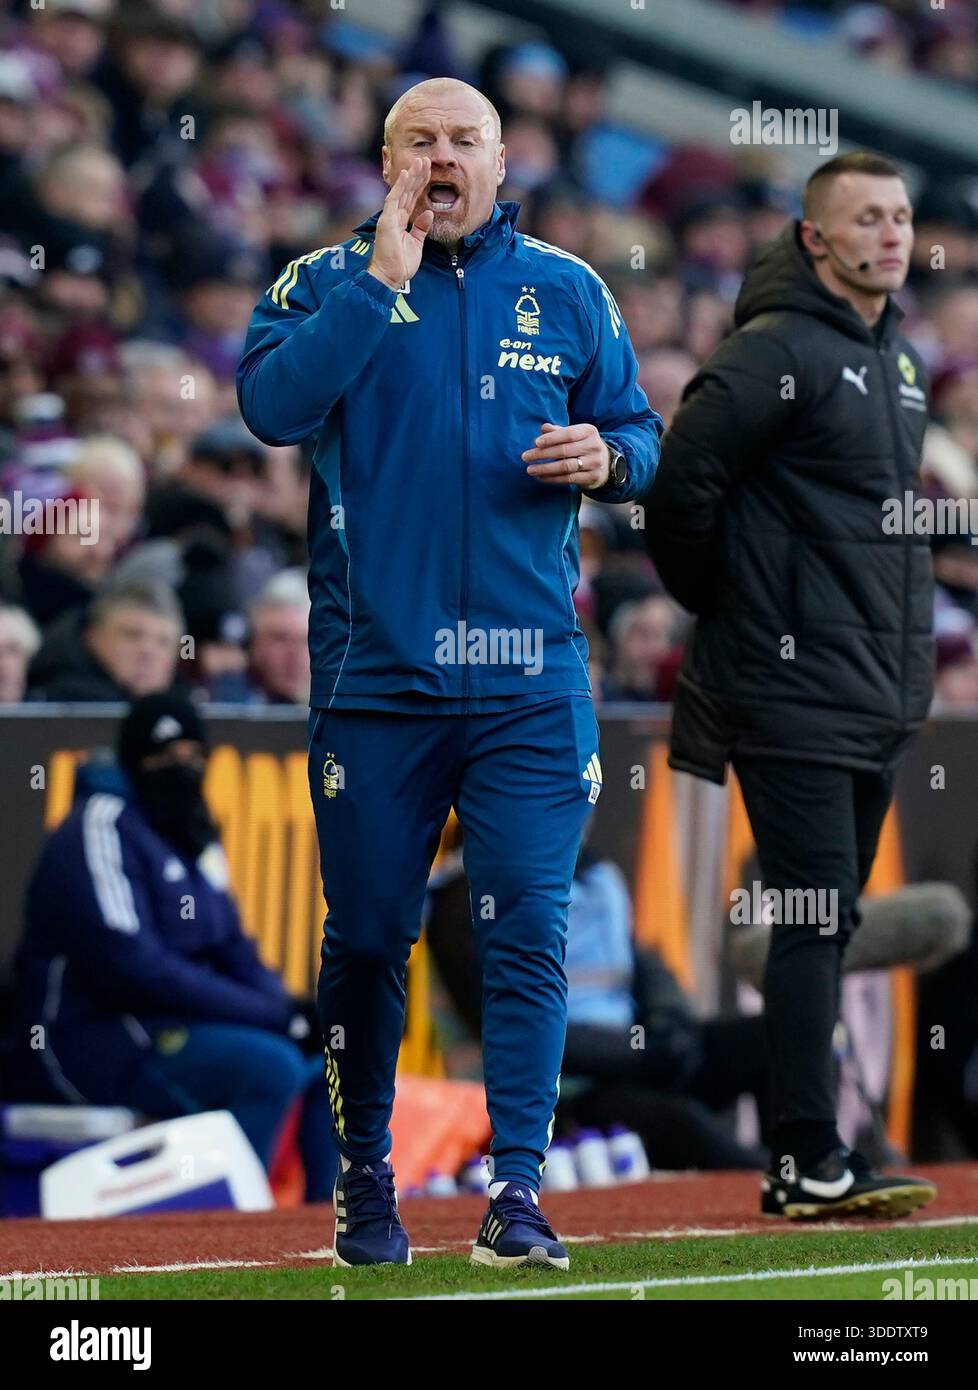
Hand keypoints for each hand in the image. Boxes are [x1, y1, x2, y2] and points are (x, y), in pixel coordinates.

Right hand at [367, 156, 433, 290]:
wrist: (390, 277)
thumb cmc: (401, 264)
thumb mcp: (416, 243)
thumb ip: (421, 228)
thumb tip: (429, 213)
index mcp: (401, 220)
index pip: (412, 198)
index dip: (420, 184)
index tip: (429, 171)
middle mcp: (394, 216)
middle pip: (407, 191)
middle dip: (417, 175)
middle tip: (426, 160)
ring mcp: (389, 217)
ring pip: (401, 192)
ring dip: (411, 176)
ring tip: (420, 162)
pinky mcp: (386, 221)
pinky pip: (393, 200)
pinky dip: (400, 186)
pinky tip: (406, 173)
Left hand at [522, 422, 610, 488]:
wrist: (606, 462)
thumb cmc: (583, 445)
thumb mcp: (575, 434)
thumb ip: (559, 431)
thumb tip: (543, 428)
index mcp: (589, 431)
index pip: (568, 434)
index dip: (551, 438)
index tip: (536, 443)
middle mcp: (594, 446)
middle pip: (565, 451)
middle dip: (543, 454)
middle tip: (526, 457)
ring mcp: (594, 463)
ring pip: (566, 467)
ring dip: (545, 469)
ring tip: (530, 469)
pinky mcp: (592, 477)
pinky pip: (568, 479)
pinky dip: (552, 479)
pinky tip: (541, 477)